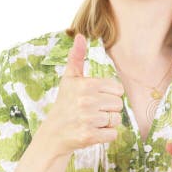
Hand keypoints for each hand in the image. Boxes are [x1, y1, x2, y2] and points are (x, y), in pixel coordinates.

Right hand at [40, 33, 124, 155]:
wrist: (53, 134)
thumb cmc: (65, 104)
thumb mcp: (69, 79)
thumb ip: (77, 57)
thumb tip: (79, 35)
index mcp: (86, 85)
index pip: (118, 90)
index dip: (109, 95)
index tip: (94, 99)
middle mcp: (86, 101)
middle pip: (119, 105)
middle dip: (108, 110)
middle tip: (92, 112)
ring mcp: (87, 119)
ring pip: (117, 120)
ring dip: (107, 123)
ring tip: (91, 122)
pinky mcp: (88, 136)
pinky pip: (113, 134)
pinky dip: (106, 135)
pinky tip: (92, 132)